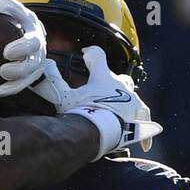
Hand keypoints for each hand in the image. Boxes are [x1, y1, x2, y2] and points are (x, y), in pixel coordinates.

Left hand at [0, 0, 46, 95]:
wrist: (22, 41)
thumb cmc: (4, 25)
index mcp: (23, 17)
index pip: (12, 7)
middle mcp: (34, 35)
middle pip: (33, 42)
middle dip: (23, 47)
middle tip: (8, 53)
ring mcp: (37, 55)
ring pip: (33, 65)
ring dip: (20, 71)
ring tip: (3, 72)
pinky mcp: (35, 72)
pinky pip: (27, 83)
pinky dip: (14, 88)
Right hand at [41, 47, 161, 152]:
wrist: (99, 135)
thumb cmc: (81, 114)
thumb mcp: (63, 97)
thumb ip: (55, 80)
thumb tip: (47, 64)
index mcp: (102, 77)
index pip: (97, 55)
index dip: (90, 54)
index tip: (85, 55)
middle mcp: (120, 84)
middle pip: (117, 77)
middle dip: (110, 83)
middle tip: (100, 92)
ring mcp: (133, 99)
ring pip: (130, 93)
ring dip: (122, 99)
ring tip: (113, 110)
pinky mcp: (141, 114)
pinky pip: (142, 115)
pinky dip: (138, 120)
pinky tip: (135, 133)